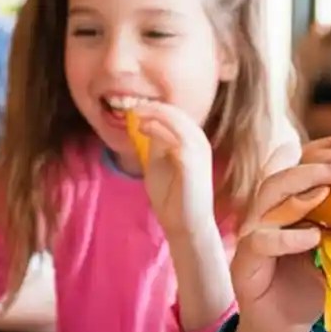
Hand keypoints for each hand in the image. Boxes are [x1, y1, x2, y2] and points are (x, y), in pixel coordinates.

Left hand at [132, 102, 215, 238]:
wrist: (184, 225)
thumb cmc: (172, 197)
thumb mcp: (159, 163)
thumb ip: (156, 144)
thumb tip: (146, 124)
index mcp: (193, 142)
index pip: (175, 116)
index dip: (154, 109)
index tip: (133, 110)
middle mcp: (199, 141)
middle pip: (176, 113)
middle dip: (152, 107)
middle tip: (131, 108)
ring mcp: (198, 149)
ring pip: (177, 119)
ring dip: (154, 112)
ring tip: (135, 114)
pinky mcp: (192, 158)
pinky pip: (176, 134)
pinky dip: (158, 127)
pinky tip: (143, 128)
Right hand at [230, 136, 330, 331]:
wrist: (284, 326)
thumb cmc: (312, 282)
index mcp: (287, 201)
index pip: (302, 161)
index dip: (326, 149)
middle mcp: (266, 211)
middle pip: (285, 173)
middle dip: (317, 164)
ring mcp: (252, 235)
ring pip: (269, 199)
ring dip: (301, 190)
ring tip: (330, 189)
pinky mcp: (245, 263)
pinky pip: (262, 241)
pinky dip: (288, 237)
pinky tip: (313, 236)